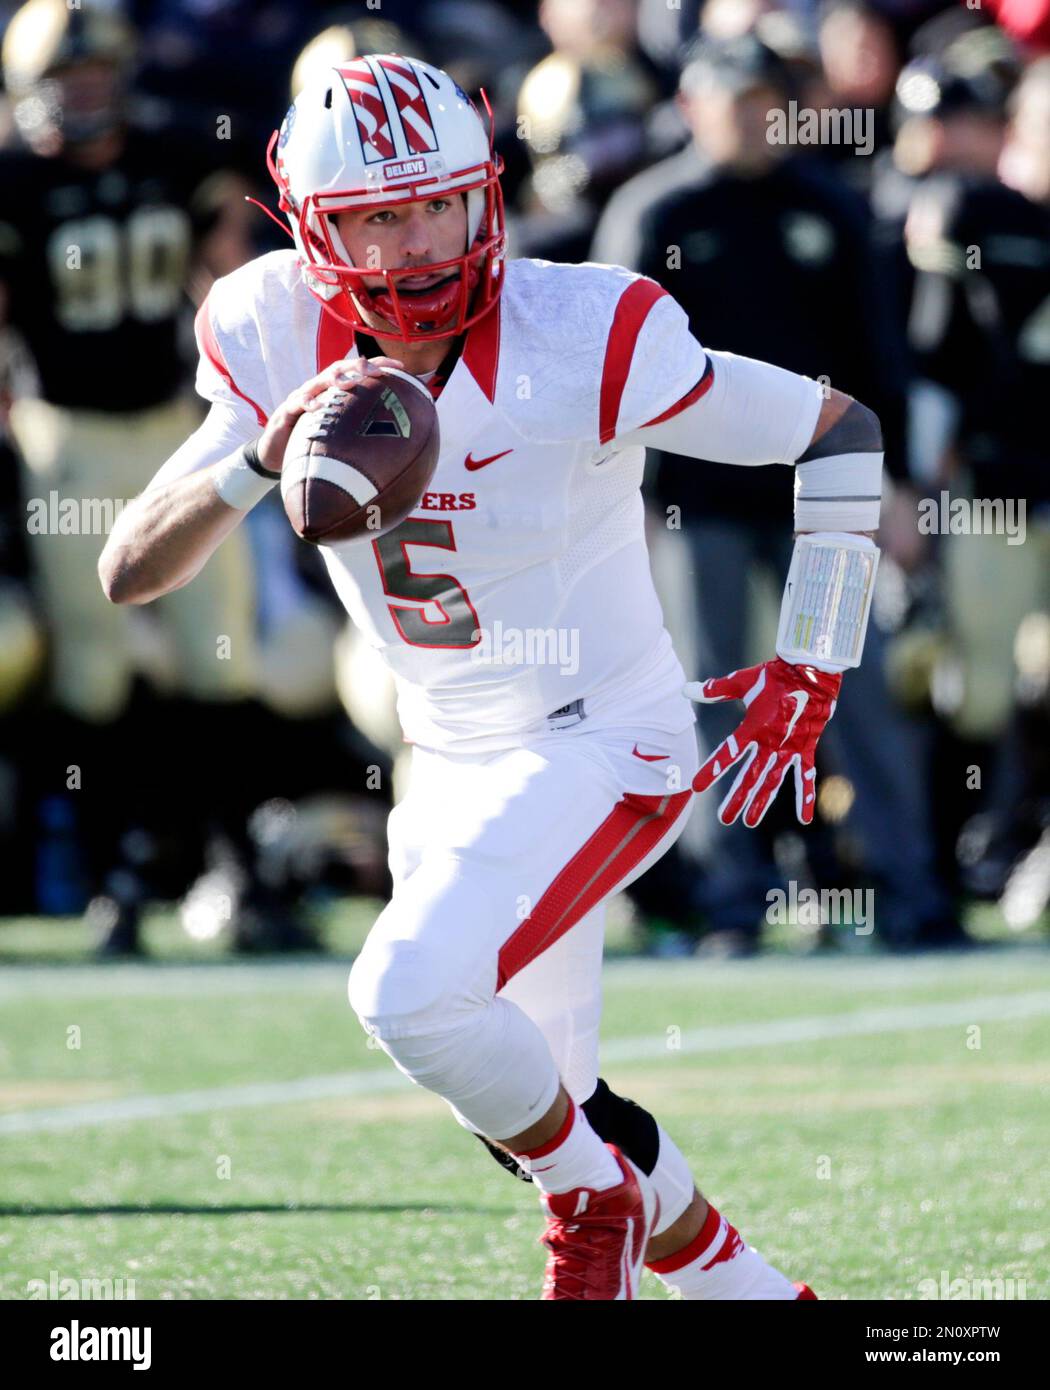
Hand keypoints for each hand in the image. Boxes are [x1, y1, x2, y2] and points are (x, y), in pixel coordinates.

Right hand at [256, 354, 405, 470]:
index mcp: (334, 392)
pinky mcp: (287, 411)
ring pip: (319, 381)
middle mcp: (319, 389)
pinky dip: (307, 402)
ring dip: (335, 379)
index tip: (402, 369)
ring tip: (350, 382)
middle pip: (340, 369)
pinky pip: (297, 403)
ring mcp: (303, 397)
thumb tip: (396, 443)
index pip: (358, 373)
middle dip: (359, 366)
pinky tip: (317, 406)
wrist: (275, 453)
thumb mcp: (339, 435)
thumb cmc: (312, 442)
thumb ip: (361, 431)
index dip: (379, 366)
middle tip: (377, 371)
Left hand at [685, 657, 842, 827]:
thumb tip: (686, 690)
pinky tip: (804, 820)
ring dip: (762, 802)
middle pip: (750, 776)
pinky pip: (806, 777)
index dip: (712, 771)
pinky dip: (806, 797)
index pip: (728, 754)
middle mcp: (771, 743)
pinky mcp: (806, 749)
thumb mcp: (743, 682)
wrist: (812, 673)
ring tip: (750, 822)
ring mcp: (790, 748)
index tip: (696, 787)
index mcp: (754, 728)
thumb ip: (716, 690)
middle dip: (737, 798)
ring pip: (773, 781)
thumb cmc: (775, 676)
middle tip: (724, 818)